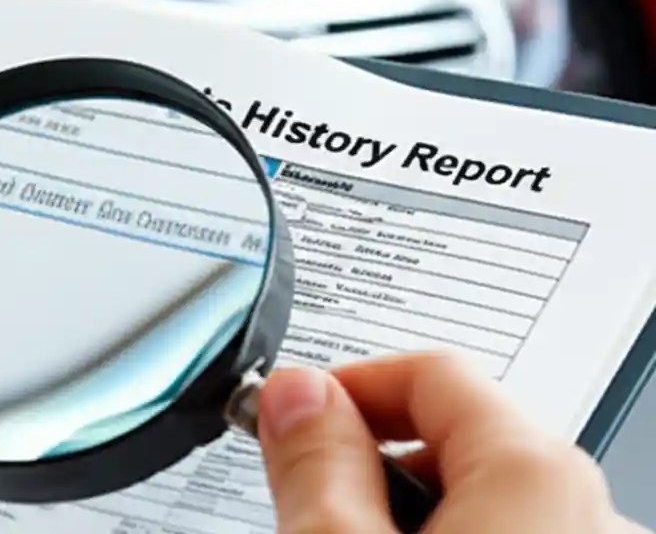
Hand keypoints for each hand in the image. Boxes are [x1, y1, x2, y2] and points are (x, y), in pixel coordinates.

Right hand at [257, 351, 649, 532]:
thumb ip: (315, 462)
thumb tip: (296, 396)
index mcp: (538, 475)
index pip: (431, 370)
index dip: (343, 385)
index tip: (287, 416)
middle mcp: (596, 514)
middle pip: (468, 435)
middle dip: (379, 455)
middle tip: (311, 497)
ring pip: (497, 500)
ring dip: (419, 510)